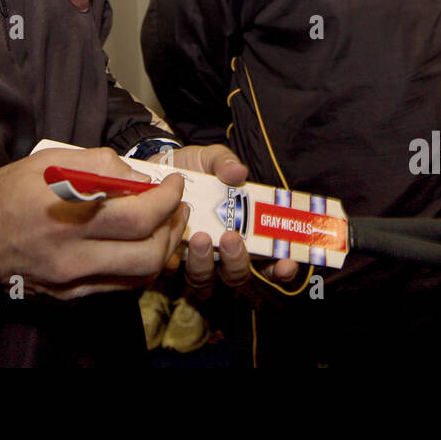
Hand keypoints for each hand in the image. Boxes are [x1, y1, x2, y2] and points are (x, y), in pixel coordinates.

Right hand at [0, 148, 187, 300]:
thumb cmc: (7, 195)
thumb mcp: (46, 161)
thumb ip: (96, 164)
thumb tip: (136, 178)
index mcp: (69, 215)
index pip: (137, 214)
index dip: (166, 199)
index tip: (173, 183)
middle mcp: (75, 253)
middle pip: (147, 252)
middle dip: (173, 227)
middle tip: (177, 206)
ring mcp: (74, 280)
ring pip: (139, 275)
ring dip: (163, 249)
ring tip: (166, 225)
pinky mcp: (72, 295)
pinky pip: (120, 286)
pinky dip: (140, 266)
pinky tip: (140, 245)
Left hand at [170, 144, 298, 297]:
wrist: (154, 168)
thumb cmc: (192, 167)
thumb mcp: (210, 158)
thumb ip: (225, 163)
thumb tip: (238, 172)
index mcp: (242, 231)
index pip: (269, 261)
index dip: (281, 268)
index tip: (286, 262)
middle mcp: (220, 251)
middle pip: (237, 275)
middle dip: (238, 262)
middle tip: (231, 238)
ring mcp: (194, 258)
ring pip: (205, 280)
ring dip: (204, 263)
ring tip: (199, 238)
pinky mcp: (167, 258)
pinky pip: (172, 273)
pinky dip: (173, 262)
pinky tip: (172, 246)